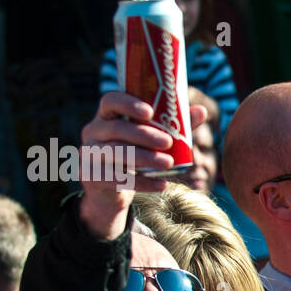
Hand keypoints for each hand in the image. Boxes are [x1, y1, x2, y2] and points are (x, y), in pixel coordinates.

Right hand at [78, 92, 207, 238]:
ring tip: (169, 164)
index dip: (128, 104)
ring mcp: (89, 153)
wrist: (109, 189)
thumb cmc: (134, 154)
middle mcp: (93, 130)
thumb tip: (202, 111)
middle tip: (168, 142)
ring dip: (145, 158)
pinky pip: (117, 178)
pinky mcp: (91, 176)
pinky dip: (143, 182)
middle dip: (144, 135)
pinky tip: (162, 185)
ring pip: (116, 153)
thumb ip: (173, 124)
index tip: (149, 111)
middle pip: (116, 128)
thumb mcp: (150, 139)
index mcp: (106, 115)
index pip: (111, 101)